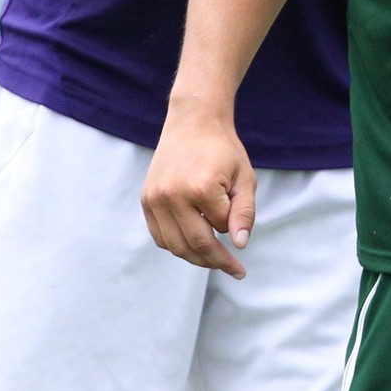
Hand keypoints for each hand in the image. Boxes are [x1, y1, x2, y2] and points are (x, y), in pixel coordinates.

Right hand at [141, 111, 256, 279]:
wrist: (193, 121)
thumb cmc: (223, 149)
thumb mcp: (244, 178)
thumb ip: (244, 213)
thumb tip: (239, 245)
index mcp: (200, 188)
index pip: (219, 230)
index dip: (232, 239)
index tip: (241, 258)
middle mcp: (172, 195)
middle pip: (194, 245)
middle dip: (215, 261)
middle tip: (232, 270)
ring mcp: (155, 198)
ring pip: (174, 245)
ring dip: (195, 257)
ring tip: (213, 259)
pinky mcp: (146, 199)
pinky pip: (160, 235)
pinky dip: (176, 245)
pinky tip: (192, 245)